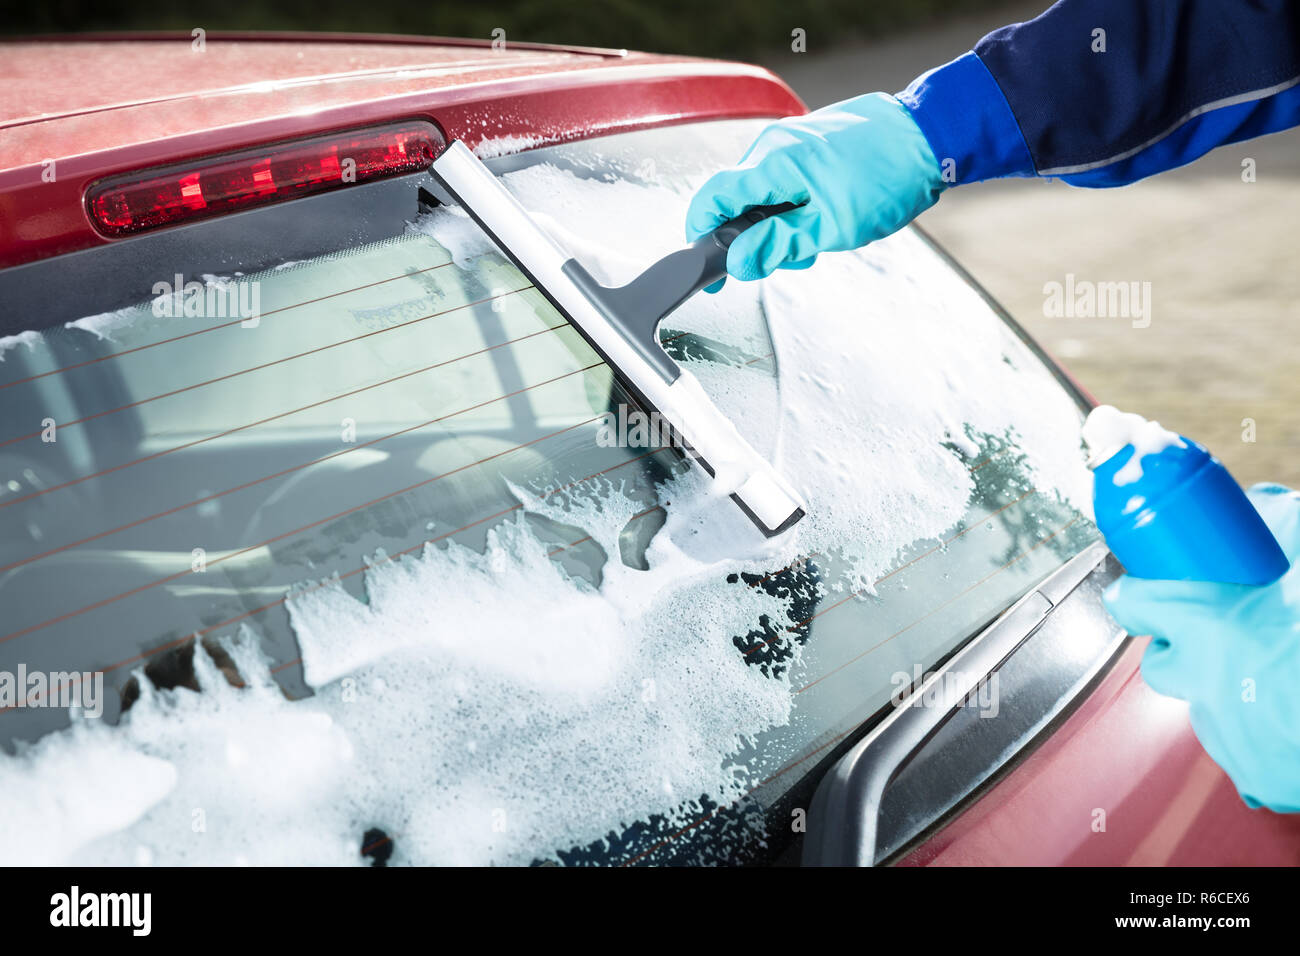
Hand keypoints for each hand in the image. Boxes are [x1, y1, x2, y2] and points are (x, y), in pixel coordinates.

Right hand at [685, 92, 945, 286]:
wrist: (932, 133)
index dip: (702, 234)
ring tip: (818, 237)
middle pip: (737, 198)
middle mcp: (775, 144)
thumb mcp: (831, 226)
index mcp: (773, 164)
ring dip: (778, 222)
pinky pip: (785, 175)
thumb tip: (739, 263)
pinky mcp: (811, 139)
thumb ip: (778, 245)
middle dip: (752, 236)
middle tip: (788, 259)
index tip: (710, 264)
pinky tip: (825, 214)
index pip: (712, 198)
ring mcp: (793, 137)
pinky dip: (793, 202)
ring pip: (763, 190)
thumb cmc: (888, 177)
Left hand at [1103, 483, 1299, 811]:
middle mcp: (1202, 679)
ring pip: (1204, 708)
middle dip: (1186, 649)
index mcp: (1202, 619)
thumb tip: (1257, 509)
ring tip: (1281, 677)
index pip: (1132, 603)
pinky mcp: (1255, 776)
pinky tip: (1294, 716)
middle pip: (1163, 662)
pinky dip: (1263, 735)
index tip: (1146, 593)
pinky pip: (1244, 752)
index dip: (1142, 596)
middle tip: (1229, 636)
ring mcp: (1225, 732)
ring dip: (1229, 692)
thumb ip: (1274, 525)